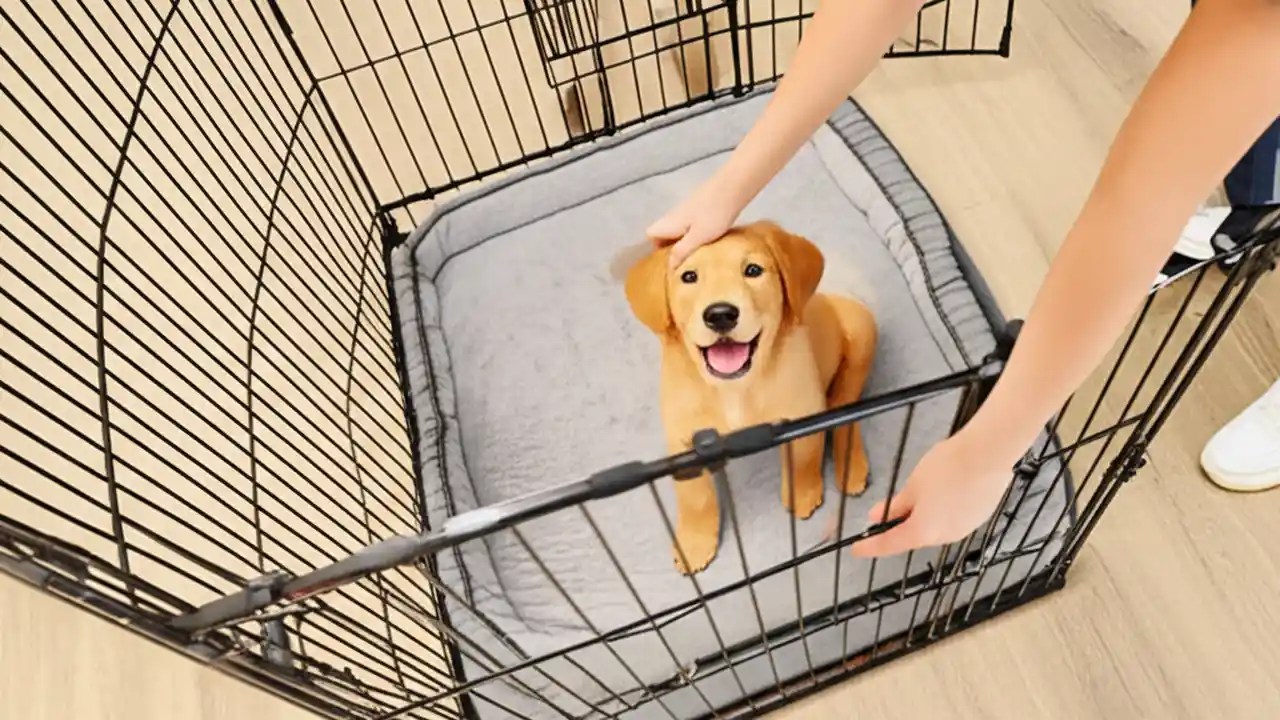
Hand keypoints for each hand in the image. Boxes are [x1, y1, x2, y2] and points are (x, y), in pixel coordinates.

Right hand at [646, 177, 743, 267]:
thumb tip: (669, 266)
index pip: (651, 234)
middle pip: (664, 232)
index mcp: (670, 223)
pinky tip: (710, 241)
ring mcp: (688, 210)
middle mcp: (675, 215)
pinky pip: (691, 225)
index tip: (667, 259)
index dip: (655, 247)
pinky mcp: (701, 207)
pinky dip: (695, 234)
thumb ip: (682, 251)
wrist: (733, 187)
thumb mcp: (698, 237)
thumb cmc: (714, 214)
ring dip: (684, 241)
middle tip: (685, 260)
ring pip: (678, 229)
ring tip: (699, 254)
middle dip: (670, 247)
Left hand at [851, 431, 1014, 557]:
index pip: (890, 544)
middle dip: (902, 526)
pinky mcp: (980, 518)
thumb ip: (894, 506)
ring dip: (925, 518)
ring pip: (936, 528)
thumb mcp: (913, 485)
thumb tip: (877, 517)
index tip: (857, 549)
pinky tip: (946, 493)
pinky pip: (954, 520)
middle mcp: (945, 537)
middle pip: (916, 536)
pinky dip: (944, 512)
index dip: (871, 547)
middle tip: (889, 511)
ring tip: (922, 494)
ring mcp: (965, 529)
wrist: (988, 455)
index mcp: (923, 531)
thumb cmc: (945, 467)